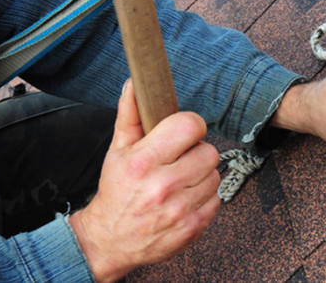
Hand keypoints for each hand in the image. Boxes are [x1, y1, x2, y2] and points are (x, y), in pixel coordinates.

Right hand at [68, 80, 220, 282]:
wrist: (109, 240)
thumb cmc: (116, 191)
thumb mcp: (117, 151)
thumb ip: (130, 115)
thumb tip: (134, 84)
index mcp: (144, 162)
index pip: (190, 127)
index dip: (190, 126)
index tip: (182, 134)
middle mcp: (163, 185)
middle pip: (208, 151)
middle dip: (195, 153)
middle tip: (179, 160)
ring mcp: (180, 210)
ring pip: (214, 176)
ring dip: (201, 176)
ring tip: (180, 181)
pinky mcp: (192, 228)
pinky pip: (216, 200)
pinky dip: (203, 198)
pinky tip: (184, 199)